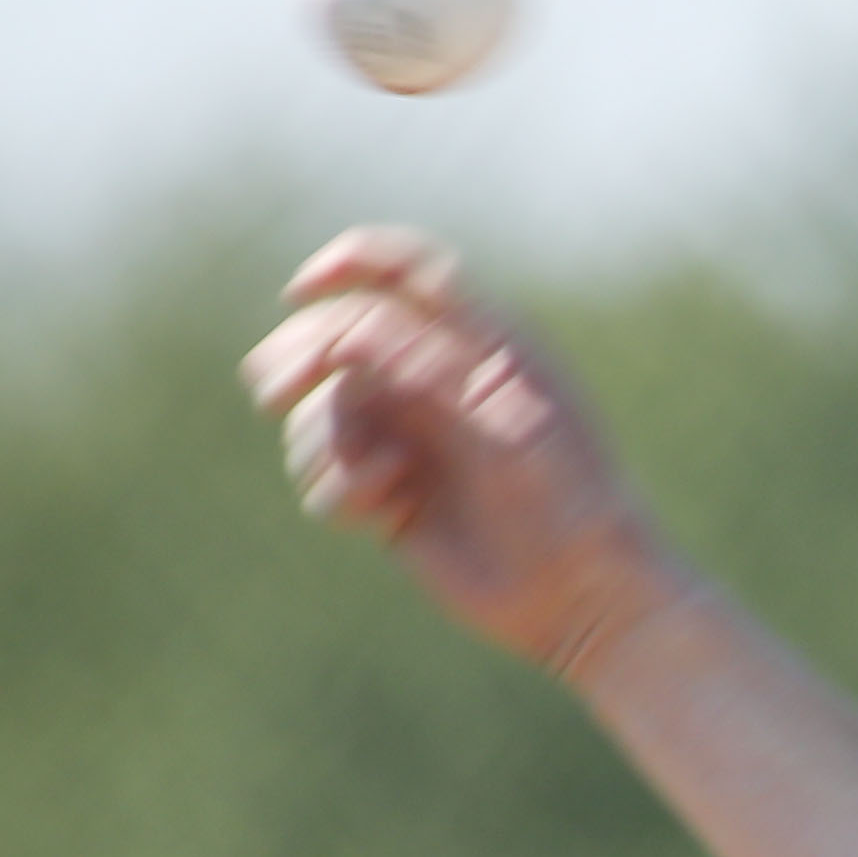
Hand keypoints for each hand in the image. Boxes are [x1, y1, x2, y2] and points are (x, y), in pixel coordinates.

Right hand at [239, 226, 686, 682]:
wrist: (585, 594)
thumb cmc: (570, 499)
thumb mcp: (508, 421)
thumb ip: (432, 368)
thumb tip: (348, 329)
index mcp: (480, 342)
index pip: (405, 270)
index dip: (348, 262)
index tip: (303, 289)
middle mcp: (436, 382)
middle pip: (337, 337)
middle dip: (298, 357)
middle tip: (272, 388)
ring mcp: (410, 438)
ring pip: (319, 412)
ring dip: (324, 441)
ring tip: (381, 480)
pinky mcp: (389, 497)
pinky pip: (323, 477)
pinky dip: (337, 490)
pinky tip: (386, 512)